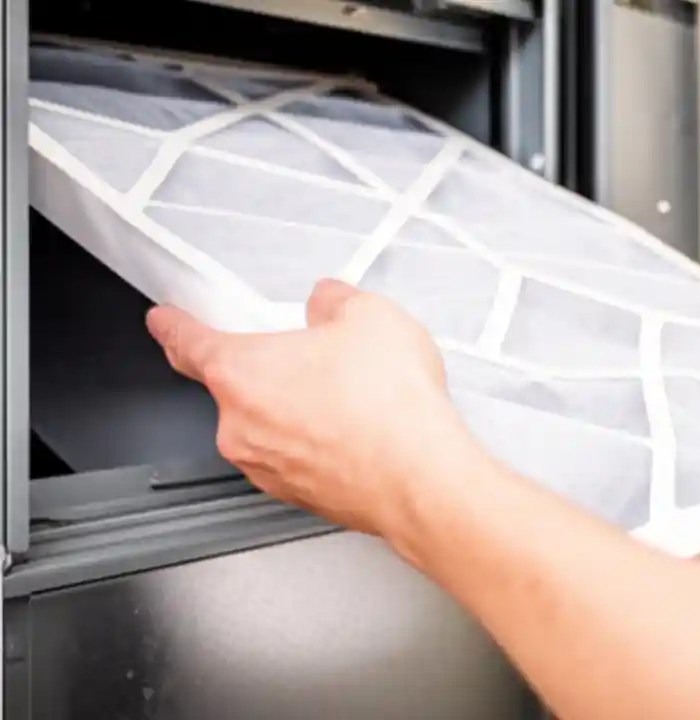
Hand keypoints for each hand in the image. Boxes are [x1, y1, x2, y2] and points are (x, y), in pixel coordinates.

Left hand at [146, 279, 476, 535]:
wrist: (419, 478)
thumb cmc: (388, 404)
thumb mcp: (369, 315)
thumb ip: (334, 301)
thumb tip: (328, 304)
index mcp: (240, 371)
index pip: (186, 342)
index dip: (172, 326)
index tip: (163, 321)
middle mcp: (240, 425)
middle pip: (237, 386)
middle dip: (271, 370)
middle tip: (316, 358)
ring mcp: (267, 468)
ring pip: (270, 425)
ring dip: (297, 410)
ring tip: (354, 398)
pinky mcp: (298, 496)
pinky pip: (297, 457)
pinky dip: (319, 443)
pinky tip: (362, 430)